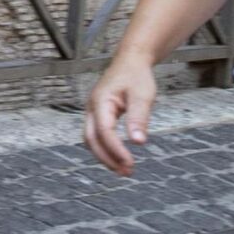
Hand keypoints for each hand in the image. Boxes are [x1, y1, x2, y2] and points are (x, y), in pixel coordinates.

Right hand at [81, 53, 158, 176]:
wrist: (131, 61)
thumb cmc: (136, 75)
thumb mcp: (142, 95)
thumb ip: (139, 118)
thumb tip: (138, 142)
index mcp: (101, 101)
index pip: (104, 131)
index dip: (115, 149)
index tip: (129, 162)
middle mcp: (92, 108)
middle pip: (91, 139)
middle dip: (106, 158)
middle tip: (125, 172)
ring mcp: (93, 111)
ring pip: (91, 139)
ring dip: (105, 156)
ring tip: (124, 169)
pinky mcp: (98, 115)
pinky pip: (97, 136)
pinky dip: (106, 149)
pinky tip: (119, 156)